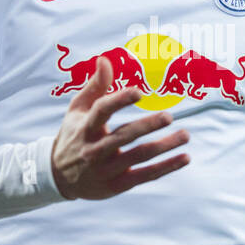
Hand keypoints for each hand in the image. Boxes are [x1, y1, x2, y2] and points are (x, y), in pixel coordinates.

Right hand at [52, 57, 189, 199]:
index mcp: (85, 127)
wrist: (58, 176)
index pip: (102, 112)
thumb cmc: (73, 134)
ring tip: (185, 135)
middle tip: (169, 116)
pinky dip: (167, 167)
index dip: (119, 101)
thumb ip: (95, 86)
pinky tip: (185, 158)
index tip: (139, 92)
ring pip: (139, 156)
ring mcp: (106, 169)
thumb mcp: (77, 109)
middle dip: (148, 125)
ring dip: (164, 146)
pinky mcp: (117, 185)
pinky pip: (146, 175)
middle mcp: (95, 149)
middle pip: (124, 135)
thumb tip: (105, 59)